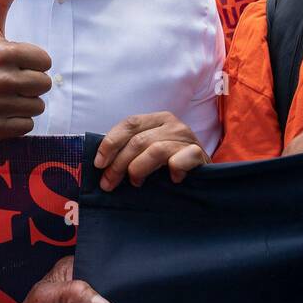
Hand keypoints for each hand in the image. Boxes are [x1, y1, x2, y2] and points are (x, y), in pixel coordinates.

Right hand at [0, 0, 52, 138]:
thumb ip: (0, 1)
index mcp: (2, 53)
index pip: (45, 61)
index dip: (34, 63)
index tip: (18, 65)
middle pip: (43, 85)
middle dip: (31, 85)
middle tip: (12, 83)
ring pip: (37, 107)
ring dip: (25, 104)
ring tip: (6, 98)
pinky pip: (26, 126)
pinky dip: (17, 122)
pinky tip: (1, 112)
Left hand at [93, 111, 208, 190]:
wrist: (204, 176)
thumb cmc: (170, 165)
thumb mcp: (147, 152)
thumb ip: (128, 151)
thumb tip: (99, 163)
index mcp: (157, 119)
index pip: (129, 124)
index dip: (110, 143)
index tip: (98, 164)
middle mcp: (173, 123)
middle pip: (138, 140)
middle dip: (118, 164)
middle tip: (108, 184)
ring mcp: (187, 137)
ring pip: (155, 149)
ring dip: (138, 169)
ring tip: (135, 183)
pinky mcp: (198, 153)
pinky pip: (179, 159)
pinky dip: (172, 170)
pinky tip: (171, 180)